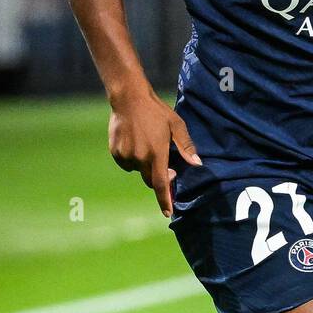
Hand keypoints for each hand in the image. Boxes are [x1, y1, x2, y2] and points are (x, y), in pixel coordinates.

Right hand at [108, 81, 201, 217]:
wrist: (129, 98)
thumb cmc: (156, 111)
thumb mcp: (176, 125)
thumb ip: (186, 146)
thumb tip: (197, 164)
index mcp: (157, 153)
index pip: (161, 184)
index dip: (165, 200)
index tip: (167, 213)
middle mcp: (140, 158)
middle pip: (149, 179)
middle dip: (157, 176)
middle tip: (163, 160)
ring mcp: (126, 156)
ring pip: (137, 170)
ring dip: (143, 164)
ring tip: (146, 142)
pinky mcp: (116, 152)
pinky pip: (126, 163)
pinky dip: (132, 158)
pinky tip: (134, 141)